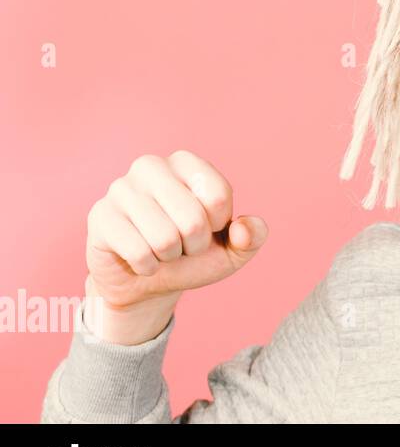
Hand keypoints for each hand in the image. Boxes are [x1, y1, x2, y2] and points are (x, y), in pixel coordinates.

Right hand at [83, 150, 268, 342]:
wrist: (147, 283)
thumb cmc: (192, 256)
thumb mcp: (233, 249)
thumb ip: (252, 235)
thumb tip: (244, 229)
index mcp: (186, 163)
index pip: (217, 196)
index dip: (218, 225)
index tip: (208, 228)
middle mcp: (151, 166)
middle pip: (193, 219)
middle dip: (194, 245)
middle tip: (182, 244)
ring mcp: (120, 189)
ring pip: (165, 239)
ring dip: (170, 257)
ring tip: (161, 250)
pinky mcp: (100, 216)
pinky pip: (139, 253)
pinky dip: (148, 267)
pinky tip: (140, 259)